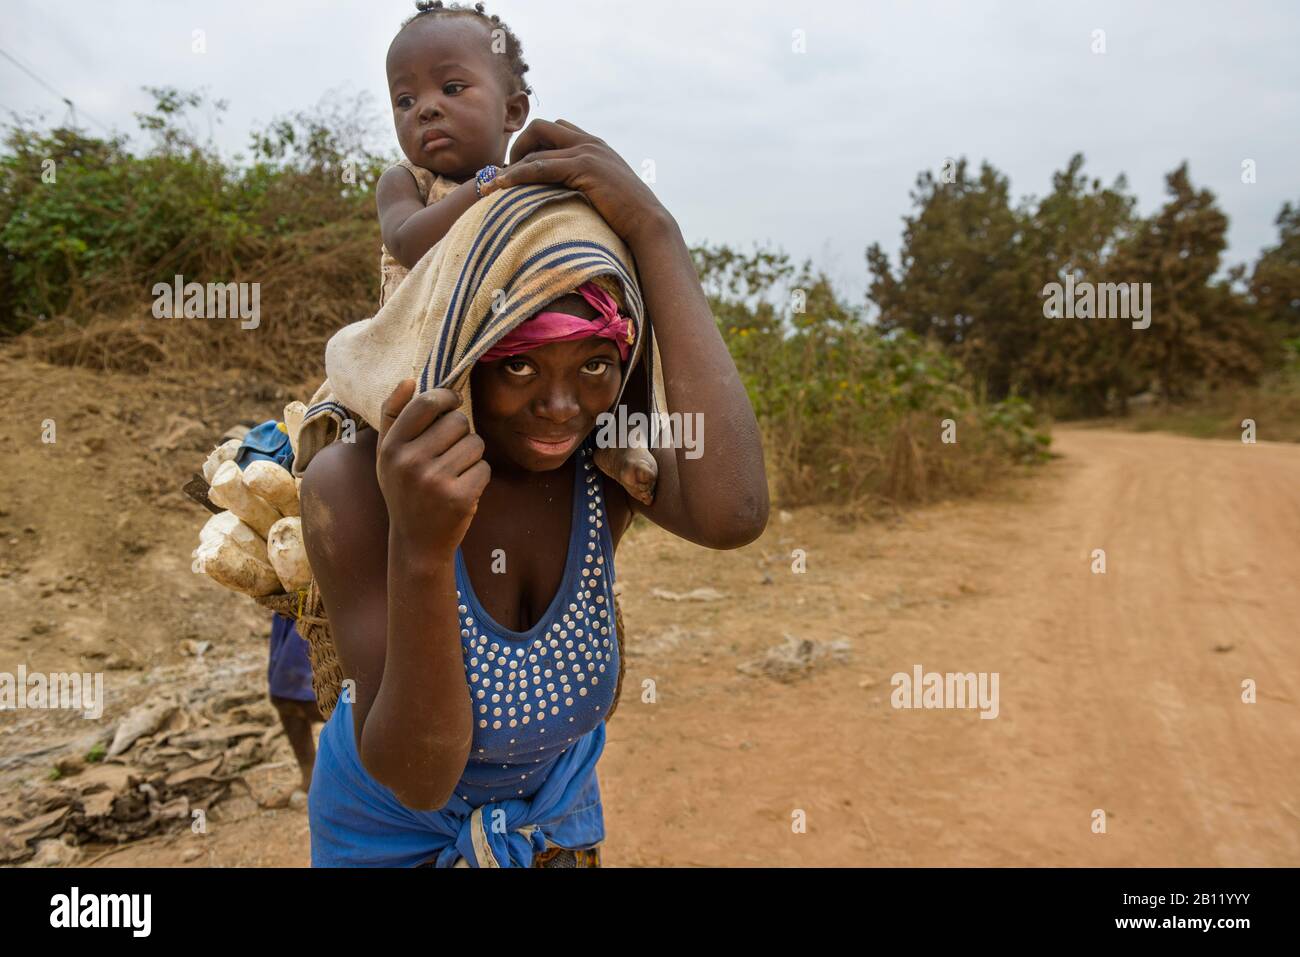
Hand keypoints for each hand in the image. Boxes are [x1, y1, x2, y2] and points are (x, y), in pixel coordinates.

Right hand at [375, 379, 490, 557]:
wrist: (416, 542)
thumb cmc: (405, 491)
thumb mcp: (388, 455)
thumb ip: (394, 415)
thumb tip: (409, 379)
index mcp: (391, 447)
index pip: (426, 402)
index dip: (447, 397)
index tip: (454, 402)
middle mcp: (409, 462)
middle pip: (457, 421)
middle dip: (461, 432)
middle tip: (450, 452)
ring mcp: (434, 481)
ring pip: (475, 443)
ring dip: (472, 455)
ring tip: (455, 472)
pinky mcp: (458, 497)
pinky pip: (484, 468)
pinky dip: (479, 476)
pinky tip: (463, 489)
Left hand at [480, 119, 671, 247]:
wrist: (648, 222)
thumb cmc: (629, 217)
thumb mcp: (606, 193)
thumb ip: (588, 185)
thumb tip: (570, 198)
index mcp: (595, 146)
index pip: (556, 129)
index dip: (534, 143)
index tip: (521, 166)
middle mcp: (589, 143)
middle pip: (541, 127)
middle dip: (519, 145)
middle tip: (508, 172)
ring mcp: (587, 152)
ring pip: (536, 147)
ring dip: (512, 164)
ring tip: (494, 183)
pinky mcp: (583, 167)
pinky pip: (540, 166)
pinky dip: (518, 174)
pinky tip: (503, 185)